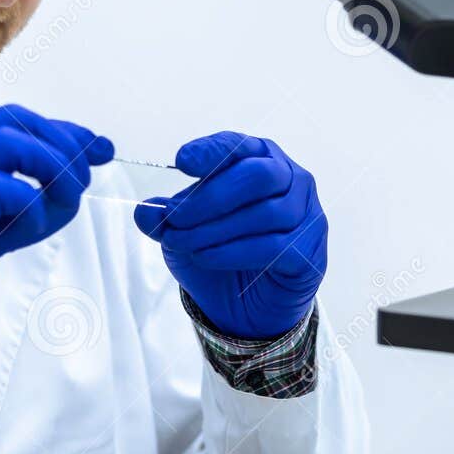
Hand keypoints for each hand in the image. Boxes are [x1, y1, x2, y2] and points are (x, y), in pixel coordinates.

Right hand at [0, 105, 113, 347]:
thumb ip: (12, 203)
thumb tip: (69, 193)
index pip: (6, 123)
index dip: (56, 131)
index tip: (92, 147)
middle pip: (16, 120)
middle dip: (64, 140)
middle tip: (92, 167)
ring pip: (19, 141)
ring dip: (56, 167)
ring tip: (69, 198)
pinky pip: (15, 188)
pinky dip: (34, 208)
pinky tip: (27, 228)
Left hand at [132, 131, 326, 339]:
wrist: (244, 308)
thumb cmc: (219, 255)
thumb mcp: (181, 236)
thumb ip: (165, 220)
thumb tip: (144, 211)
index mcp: (260, 159)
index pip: (238, 146)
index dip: (211, 152)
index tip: (181, 161)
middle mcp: (290, 180)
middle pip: (258, 175)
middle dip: (210, 197)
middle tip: (174, 217)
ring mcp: (307, 215)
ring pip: (264, 213)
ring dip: (214, 230)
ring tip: (182, 243)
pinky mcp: (309, 251)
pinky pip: (273, 247)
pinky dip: (232, 252)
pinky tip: (205, 257)